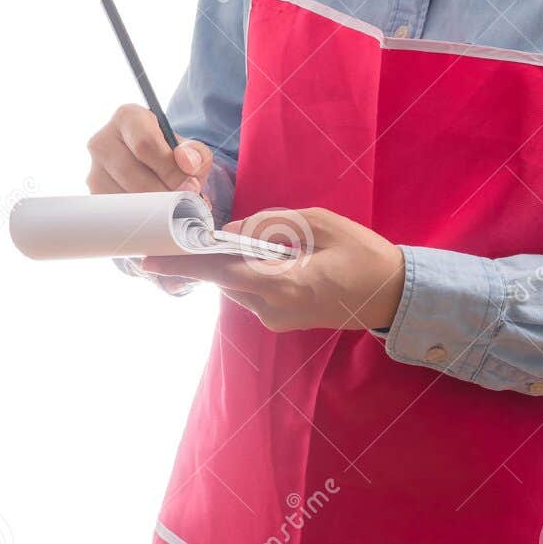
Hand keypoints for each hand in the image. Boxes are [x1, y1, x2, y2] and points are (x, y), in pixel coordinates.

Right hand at [86, 103, 216, 295]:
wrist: (154, 168)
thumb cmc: (172, 155)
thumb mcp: (191, 150)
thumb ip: (196, 154)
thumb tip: (187, 163)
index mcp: (128, 118)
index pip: (145, 144)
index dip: (170, 169)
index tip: (191, 187)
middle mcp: (103, 140)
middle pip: (131, 172)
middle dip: (163, 193)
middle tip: (185, 206)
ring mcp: (93, 169)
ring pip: (120, 196)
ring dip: (150, 210)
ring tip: (174, 213)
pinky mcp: (93, 195)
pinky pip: (113, 213)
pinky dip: (137, 220)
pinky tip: (156, 220)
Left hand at [139, 205, 405, 331]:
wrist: (393, 295)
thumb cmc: (363, 255)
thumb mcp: (320, 224)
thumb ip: (273, 224)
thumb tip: (233, 228)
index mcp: (285, 286)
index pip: (223, 272)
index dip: (186, 264)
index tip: (149, 259)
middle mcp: (273, 309)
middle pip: (224, 279)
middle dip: (204, 257)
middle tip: (170, 241)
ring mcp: (276, 318)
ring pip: (237, 284)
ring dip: (230, 262)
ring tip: (235, 240)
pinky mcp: (281, 319)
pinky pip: (252, 290)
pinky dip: (248, 271)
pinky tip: (264, 254)